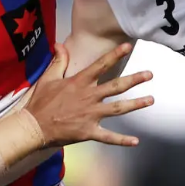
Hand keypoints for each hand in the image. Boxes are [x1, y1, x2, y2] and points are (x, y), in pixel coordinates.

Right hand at [24, 42, 152, 147]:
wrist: (33, 127)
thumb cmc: (40, 102)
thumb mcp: (48, 78)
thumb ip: (58, 61)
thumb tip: (60, 44)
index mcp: (80, 82)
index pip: (101, 65)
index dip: (115, 55)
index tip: (128, 47)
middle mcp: (89, 97)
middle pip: (116, 86)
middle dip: (134, 79)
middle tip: (149, 74)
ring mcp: (91, 115)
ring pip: (118, 109)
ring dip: (136, 104)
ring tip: (151, 99)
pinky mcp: (89, 132)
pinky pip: (108, 137)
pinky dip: (122, 140)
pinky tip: (136, 141)